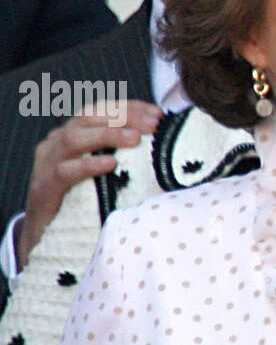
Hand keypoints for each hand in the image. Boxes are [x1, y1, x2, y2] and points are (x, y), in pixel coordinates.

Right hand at [17, 100, 161, 266]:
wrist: (49, 236)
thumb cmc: (83, 202)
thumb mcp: (105, 174)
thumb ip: (124, 156)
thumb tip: (163, 145)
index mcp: (74, 134)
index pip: (102, 110)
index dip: (130, 108)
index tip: (159, 114)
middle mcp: (58, 142)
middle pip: (89, 117)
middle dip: (124, 117)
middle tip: (153, 125)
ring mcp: (47, 163)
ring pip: (74, 138)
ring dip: (107, 135)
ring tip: (135, 139)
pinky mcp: (44, 188)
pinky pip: (65, 171)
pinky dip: (89, 165)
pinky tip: (110, 164)